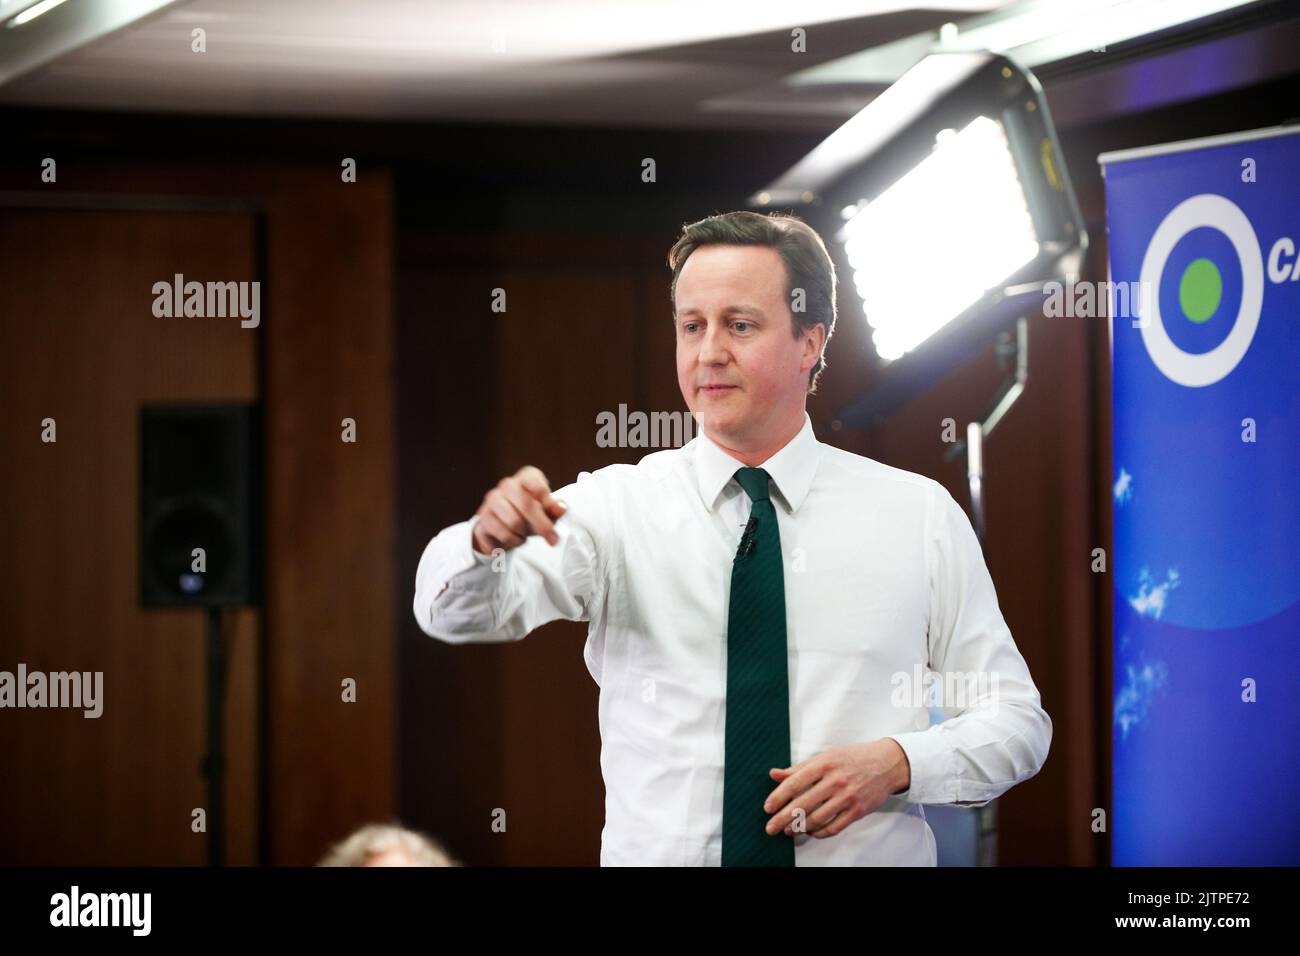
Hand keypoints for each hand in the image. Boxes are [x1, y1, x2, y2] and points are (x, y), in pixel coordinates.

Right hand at [471, 465, 567, 554]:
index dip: (547, 501)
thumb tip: (561, 508)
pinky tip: (515, 538)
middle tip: (553, 540)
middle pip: (526, 505)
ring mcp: (492, 500)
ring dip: (525, 534)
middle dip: (543, 525)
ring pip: (515, 522)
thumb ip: (555, 510)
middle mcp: (507, 484)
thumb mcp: (546, 513)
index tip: (554, 514)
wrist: (501, 528)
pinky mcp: (483, 518)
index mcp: (526, 477)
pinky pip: (504, 534)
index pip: (536, 484)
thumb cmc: (529, 515)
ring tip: (525, 533)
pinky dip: (514, 541)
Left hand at [762, 738, 910, 839]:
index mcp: (824, 764)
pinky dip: (819, 832)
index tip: (767, 808)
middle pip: (803, 804)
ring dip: (799, 827)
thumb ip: (799, 768)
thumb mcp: (825, 756)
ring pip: (817, 818)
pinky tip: (810, 831)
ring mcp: (847, 797)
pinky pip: (834, 827)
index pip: (794, 783)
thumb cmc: (852, 758)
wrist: (887, 763)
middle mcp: (835, 780)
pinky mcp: (858, 810)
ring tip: (788, 831)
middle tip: (771, 827)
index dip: (778, 797)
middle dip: (783, 818)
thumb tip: (774, 774)